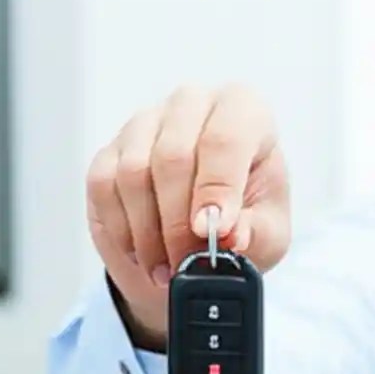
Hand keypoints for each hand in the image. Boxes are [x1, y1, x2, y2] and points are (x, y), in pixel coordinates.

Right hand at [85, 84, 290, 342]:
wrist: (208, 229)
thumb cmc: (247, 217)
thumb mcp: (269, 233)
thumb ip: (255, 232)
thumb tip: (230, 235)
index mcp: (243, 111)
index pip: (225, 138)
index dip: (217, 188)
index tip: (214, 231)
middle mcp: (193, 105)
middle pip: (173, 156)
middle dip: (178, 222)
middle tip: (188, 262)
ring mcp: (146, 123)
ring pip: (134, 172)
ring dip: (148, 232)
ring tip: (169, 267)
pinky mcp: (111, 150)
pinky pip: (105, 186)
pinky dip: (123, 230)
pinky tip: (145, 253)